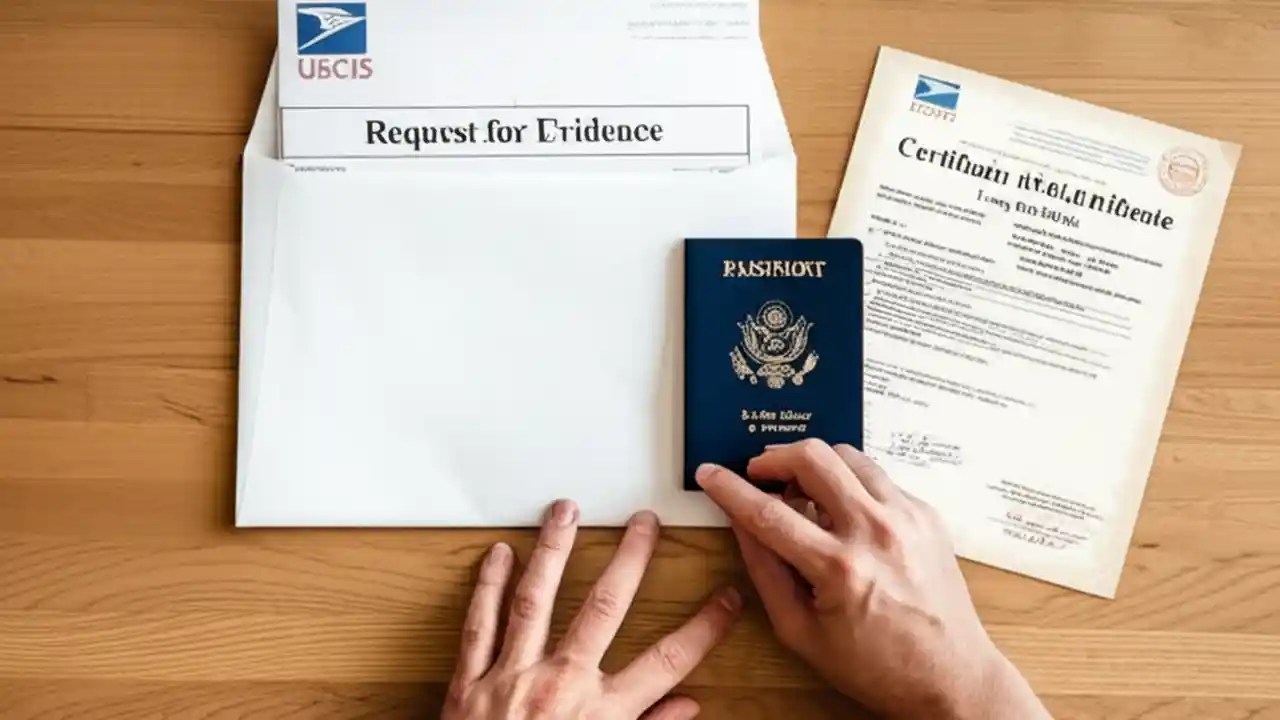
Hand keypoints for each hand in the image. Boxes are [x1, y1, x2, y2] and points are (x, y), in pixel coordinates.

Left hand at [443, 500, 742, 719]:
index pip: (668, 662)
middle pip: (605, 608)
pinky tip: (496, 554)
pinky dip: (486, 586)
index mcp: (601, 715)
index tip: (725, 598)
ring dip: (554, 550)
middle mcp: (560, 685)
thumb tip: (688, 709)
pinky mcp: (470, 683)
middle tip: (644, 523)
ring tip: (565, 510)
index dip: (704, 627)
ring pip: (536, 599)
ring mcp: (512, 678)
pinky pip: (479, 624)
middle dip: (629, 559)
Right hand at [697, 441, 1050, 719]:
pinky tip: (842, 508)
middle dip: (774, 457)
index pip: (768, 512)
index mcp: (839, 568)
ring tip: (800, 488)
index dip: (730, 488)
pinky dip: (850, 481)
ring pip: (848, 455)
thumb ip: (765, 571)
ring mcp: (907, 517)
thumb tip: (741, 523)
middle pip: (813, 458)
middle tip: (759, 473)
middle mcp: (876, 532)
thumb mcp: (801, 632)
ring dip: (814, 462)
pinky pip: (877, 476)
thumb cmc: (876, 666)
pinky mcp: (926, 514)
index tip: (710, 474)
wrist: (950, 676)